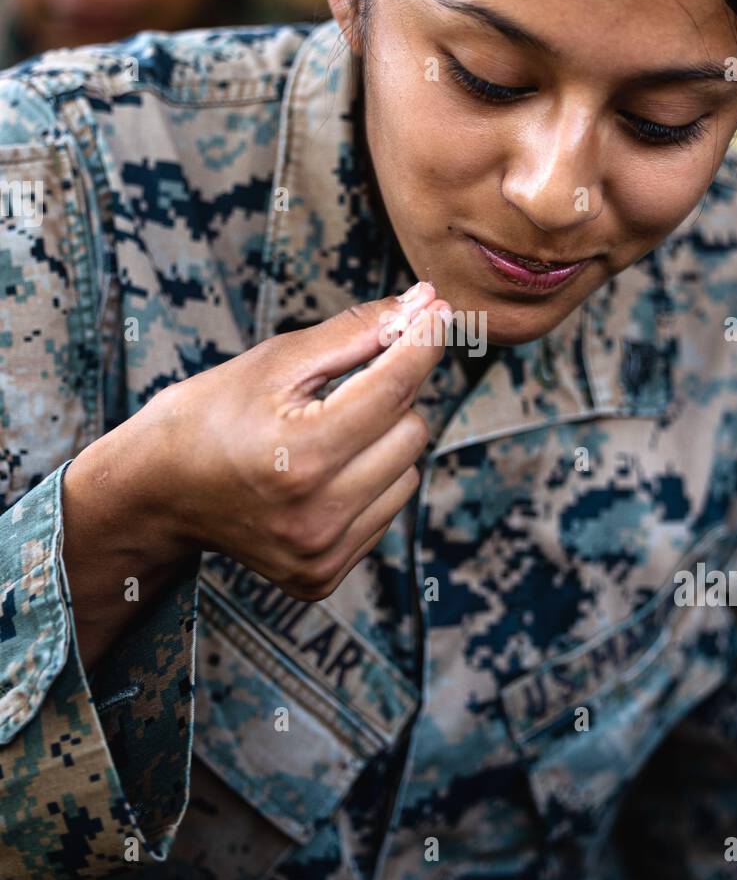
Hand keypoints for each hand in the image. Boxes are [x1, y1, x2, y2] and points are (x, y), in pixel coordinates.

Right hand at [138, 281, 450, 598]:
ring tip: (324, 436)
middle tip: (342, 388)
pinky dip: (369, 482)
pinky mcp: (323, 576)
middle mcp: (316, 515)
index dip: (422, 343)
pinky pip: (388, 511)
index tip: (438, 312)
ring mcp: (320, 553)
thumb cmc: (210, 414)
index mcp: (300, 455)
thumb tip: (426, 304)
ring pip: (408, 472)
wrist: (156, 492)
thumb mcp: (275, 362)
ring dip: (382, 442)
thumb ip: (356, 333)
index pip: (394, 389)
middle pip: (412, 430)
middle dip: (390, 396)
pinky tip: (321, 475)